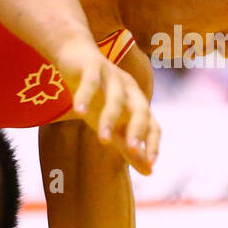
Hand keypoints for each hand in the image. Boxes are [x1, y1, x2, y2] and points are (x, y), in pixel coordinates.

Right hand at [53, 39, 160, 174]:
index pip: (153, 124)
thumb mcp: (110, 122)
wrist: (74, 56)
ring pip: (115, 99)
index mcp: (137, 103)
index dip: (153, 143)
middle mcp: (129, 89)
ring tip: (103, 139)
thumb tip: (149, 171)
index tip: (149, 164)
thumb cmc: (95, 94)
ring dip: (110, 119)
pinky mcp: (91, 67)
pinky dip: (85, 97)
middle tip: (133, 151)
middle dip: (137, 131)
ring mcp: (112, 77)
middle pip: (140, 110)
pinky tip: (78, 111)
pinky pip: (90, 83)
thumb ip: (128, 146)